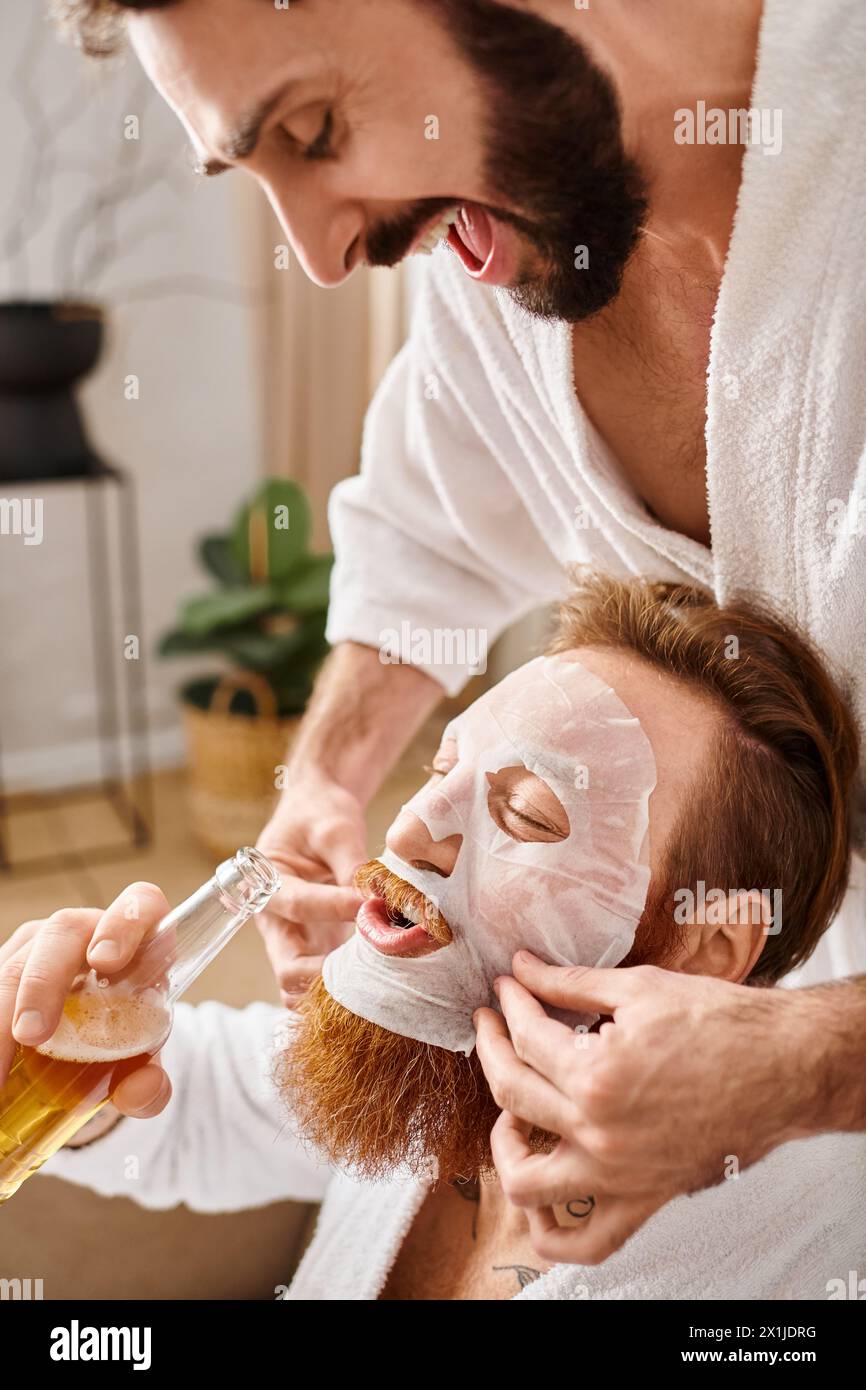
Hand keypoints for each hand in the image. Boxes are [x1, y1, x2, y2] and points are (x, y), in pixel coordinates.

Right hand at [0, 883, 172, 1119]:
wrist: (93, 1032)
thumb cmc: (127, 1029)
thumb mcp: (144, 1058)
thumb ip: (150, 1081)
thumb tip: (140, 1092)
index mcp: (138, 939)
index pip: (140, 905)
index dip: (125, 924)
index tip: (105, 962)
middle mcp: (87, 931)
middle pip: (63, 932)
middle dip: (43, 982)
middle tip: (32, 1035)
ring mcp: (41, 944)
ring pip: (17, 960)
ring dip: (2, 1014)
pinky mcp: (8, 963)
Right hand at [255, 770, 365, 1006]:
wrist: (316, 815)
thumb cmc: (319, 816)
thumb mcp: (335, 829)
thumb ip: (352, 864)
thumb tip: (377, 900)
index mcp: (267, 885)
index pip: (298, 905)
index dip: (335, 907)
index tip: (372, 905)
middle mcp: (276, 923)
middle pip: (288, 970)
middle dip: (328, 977)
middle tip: (373, 965)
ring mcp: (294, 943)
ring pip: (301, 990)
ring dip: (337, 989)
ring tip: (378, 973)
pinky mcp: (316, 951)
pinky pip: (321, 985)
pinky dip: (346, 989)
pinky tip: (380, 975)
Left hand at [473, 951, 816, 1264]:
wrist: (785, 1067)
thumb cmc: (724, 1026)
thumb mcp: (640, 989)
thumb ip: (570, 983)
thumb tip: (523, 967)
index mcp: (596, 1076)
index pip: (526, 1036)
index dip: (511, 1003)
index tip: (507, 986)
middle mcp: (600, 1133)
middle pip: (512, 1093)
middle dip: (490, 1046)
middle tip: (491, 1023)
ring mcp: (619, 1175)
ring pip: (527, 1183)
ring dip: (502, 1146)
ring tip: (507, 1113)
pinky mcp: (644, 1198)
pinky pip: (587, 1241)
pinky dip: (551, 1232)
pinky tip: (540, 1198)